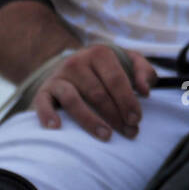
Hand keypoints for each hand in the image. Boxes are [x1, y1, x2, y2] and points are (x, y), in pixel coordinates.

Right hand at [32, 44, 156, 140]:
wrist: (74, 64)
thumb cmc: (108, 69)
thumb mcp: (129, 62)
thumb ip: (144, 72)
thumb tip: (145, 90)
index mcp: (100, 53)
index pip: (116, 79)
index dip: (128, 100)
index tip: (137, 119)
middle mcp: (77, 62)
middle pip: (97, 93)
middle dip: (115, 115)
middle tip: (129, 132)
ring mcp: (58, 76)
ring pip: (73, 100)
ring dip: (90, 121)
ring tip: (106, 136)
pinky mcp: (43, 90)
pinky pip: (43, 103)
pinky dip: (48, 115)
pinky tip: (57, 128)